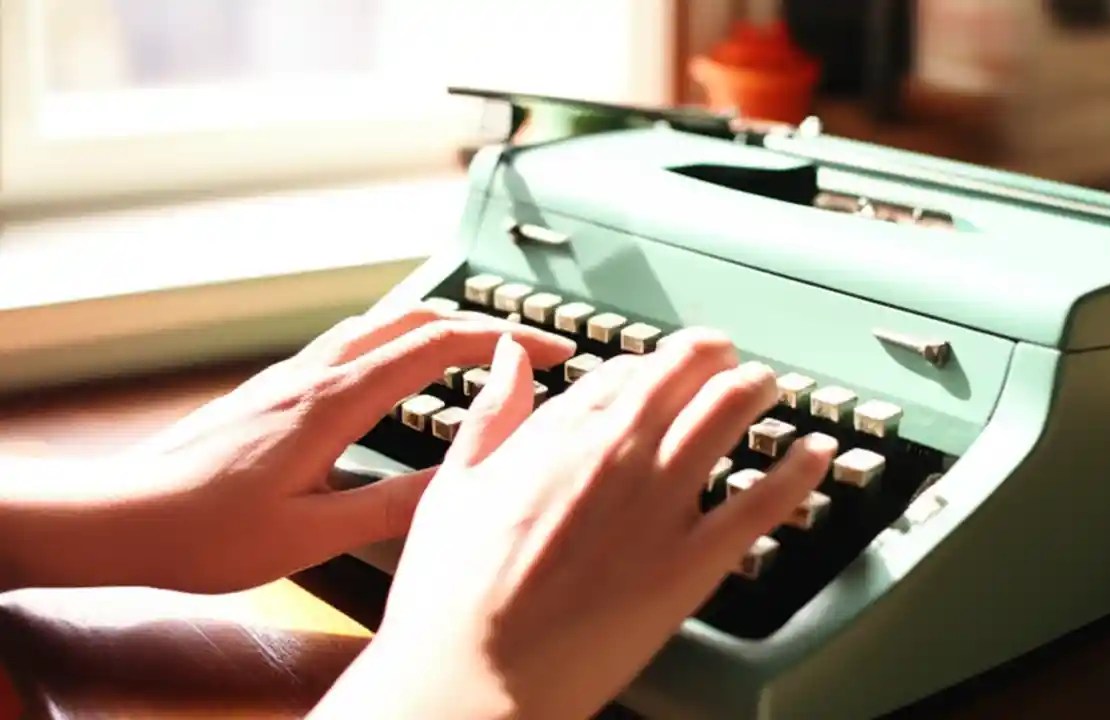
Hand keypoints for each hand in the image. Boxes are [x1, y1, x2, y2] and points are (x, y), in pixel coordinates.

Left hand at [0, 304, 574, 593]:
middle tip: (528, 344)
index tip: (550, 347)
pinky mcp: (275, 387)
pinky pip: (352, 341)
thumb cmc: (204, 530)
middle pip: (413, 318)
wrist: (118, 514)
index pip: (436, 345)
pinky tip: (399, 372)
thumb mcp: (310, 533)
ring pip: (380, 323)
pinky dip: (398, 341)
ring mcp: (292, 374)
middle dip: (480, 324)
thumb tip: (463, 484)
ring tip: (478, 352)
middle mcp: (315, 373)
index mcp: (333, 401)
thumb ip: (391, 506)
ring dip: (438, 326)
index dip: (503, 340)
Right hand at [317, 329, 836, 718]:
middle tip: (729, 358)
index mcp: (560, 432)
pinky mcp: (694, 560)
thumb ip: (492, 413)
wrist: (478, 676)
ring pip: (729, 415)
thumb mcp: (454, 485)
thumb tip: (513, 355)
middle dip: (715, 357)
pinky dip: (798, 469)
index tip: (661, 371)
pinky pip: (763, 500)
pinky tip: (817, 453)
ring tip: (771, 386)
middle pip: (687, 374)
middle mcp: (618, 452)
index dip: (652, 365)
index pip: (626, 370)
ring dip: (756, 389)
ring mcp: (661, 503)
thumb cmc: (454, 595)